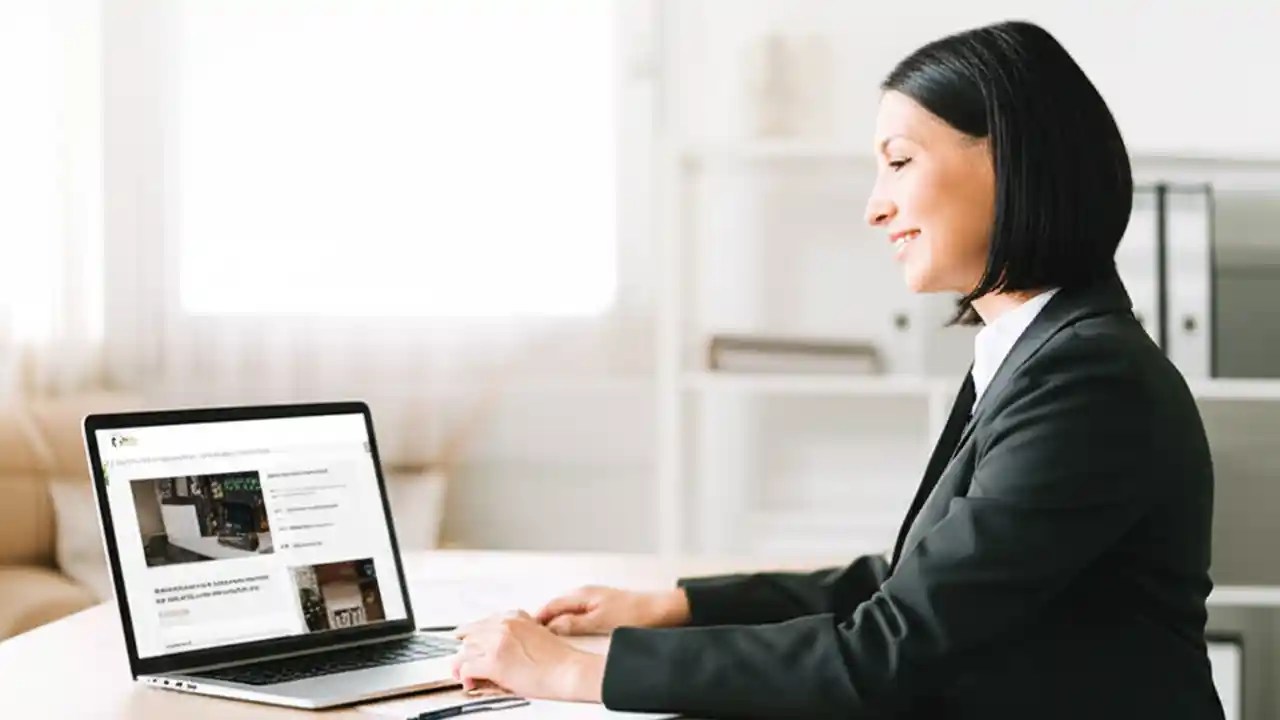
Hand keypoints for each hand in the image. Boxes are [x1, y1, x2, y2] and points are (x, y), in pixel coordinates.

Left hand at [451, 610, 604, 701]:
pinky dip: (465, 676)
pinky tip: (471, 682)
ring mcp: (497, 641)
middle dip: (467, 652)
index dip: (473, 638)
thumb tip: (496, 649)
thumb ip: (514, 634)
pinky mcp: (494, 661)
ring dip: (464, 664)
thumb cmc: (559, 659)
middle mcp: (503, 625)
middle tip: (467, 665)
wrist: (569, 671)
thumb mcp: (536, 634)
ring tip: (468, 676)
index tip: (470, 645)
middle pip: (469, 636)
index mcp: (514, 616)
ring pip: (465, 651)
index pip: (481, 623)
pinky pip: (467, 668)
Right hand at [535, 586, 689, 635]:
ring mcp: (595, 599)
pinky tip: (572, 633)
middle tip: (532, 635)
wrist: (661, 610)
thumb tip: (552, 626)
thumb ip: (574, 624)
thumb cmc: (635, 614)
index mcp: (583, 595)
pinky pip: (578, 613)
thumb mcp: (600, 623)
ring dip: (557, 621)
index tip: (526, 630)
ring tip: (549, 637)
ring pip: (567, 610)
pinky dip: (570, 622)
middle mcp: (587, 594)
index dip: (537, 618)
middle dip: (544, 619)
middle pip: (557, 607)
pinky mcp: (604, 606)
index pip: (551, 605)